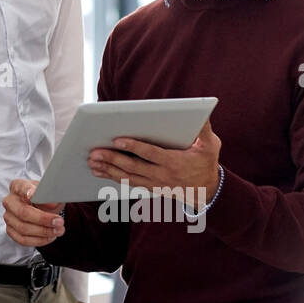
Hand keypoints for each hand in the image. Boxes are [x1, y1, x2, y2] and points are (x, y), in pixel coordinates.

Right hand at [3, 178, 65, 247]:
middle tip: (59, 221)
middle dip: (43, 219)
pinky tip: (49, 236)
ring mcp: (8, 216)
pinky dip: (39, 240)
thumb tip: (51, 204)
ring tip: (58, 230)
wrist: (42, 208)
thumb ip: (50, 196)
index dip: (27, 191)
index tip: (33, 195)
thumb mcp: (50, 193)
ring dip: (43, 232)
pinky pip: (23, 239)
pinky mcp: (10, 230)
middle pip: (23, 212)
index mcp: (17, 186)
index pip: (20, 187)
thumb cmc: (43, 198)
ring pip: (23, 228)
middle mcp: (10, 201)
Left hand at [89, 119, 221, 208]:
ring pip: (127, 177)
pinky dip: (112, 177)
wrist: (207, 190)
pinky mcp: (149, 187)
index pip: (150, 154)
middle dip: (112, 159)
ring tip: (92, 161)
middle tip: (94, 152)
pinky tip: (99, 171)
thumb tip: (201, 112)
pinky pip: (128, 183)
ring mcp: (154, 183)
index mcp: (174, 162)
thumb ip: (204, 130)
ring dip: (108, 169)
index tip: (117, 139)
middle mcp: (162, 175)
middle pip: (133, 167)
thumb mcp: (210, 146)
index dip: (134, 147)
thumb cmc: (206, 163)